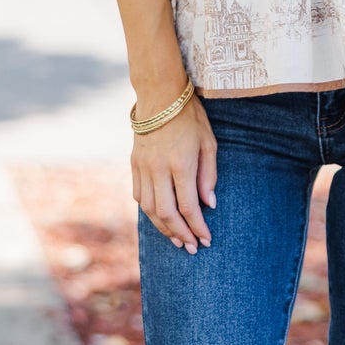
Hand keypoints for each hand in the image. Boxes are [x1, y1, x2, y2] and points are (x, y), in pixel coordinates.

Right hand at [131, 94, 216, 254]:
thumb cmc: (190, 117)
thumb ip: (208, 175)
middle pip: (167, 213)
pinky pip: (139, 196)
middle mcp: (158, 169)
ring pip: (149, 209)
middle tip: (192, 248)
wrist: (159, 96)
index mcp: (180, 164)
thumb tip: (209, 204)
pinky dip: (150, 212)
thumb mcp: (208, 143)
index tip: (206, 240)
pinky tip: (160, 219)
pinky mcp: (134, 165)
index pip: (188, 207)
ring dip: (163, 228)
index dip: (198, 227)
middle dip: (181, 234)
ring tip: (177, 240)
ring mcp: (143, 168)